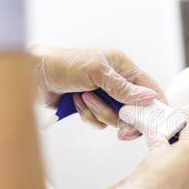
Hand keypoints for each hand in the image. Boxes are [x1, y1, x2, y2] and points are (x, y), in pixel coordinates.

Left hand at [31, 46, 163, 134]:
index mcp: (122, 67)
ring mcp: (104, 96)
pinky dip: (88, 116)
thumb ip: (124, 88)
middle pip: (134, 109)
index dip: (154, 104)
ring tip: (84, 98)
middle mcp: (116, 82)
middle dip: (122, 115)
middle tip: (119, 123)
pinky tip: (77, 103)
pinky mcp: (91, 108)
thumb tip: (150, 96)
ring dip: (100, 113)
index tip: (154, 120)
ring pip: (116, 118)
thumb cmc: (63, 64)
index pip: (148, 87)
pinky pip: (100, 122)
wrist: (34, 76)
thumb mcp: (97, 72)